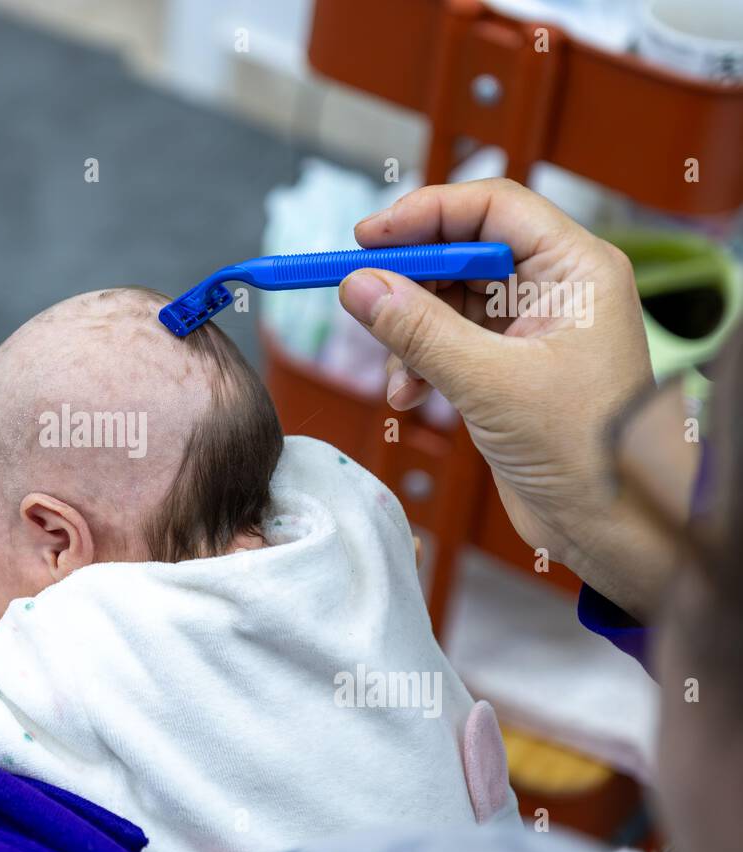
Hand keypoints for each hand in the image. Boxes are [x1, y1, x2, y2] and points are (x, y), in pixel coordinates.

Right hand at [338, 178, 665, 615]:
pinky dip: (419, 363)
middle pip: (463, 251)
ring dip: (410, 333)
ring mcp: (531, 329)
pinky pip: (448, 342)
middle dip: (410, 283)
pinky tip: (410, 397)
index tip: (366, 238)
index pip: (492, 207)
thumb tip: (358, 286)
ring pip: (448, 300)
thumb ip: (418, 330)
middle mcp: (556, 288)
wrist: (611, 526)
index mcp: (575, 269)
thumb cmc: (585, 453)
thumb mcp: (489, 383)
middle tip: (363, 301)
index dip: (425, 214)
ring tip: (398, 375)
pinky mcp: (509, 367)